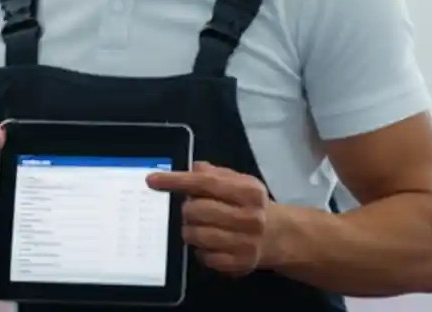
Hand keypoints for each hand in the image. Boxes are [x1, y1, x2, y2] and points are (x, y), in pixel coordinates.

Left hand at [146, 161, 270, 276]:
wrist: (279, 235)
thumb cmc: (252, 204)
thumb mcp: (239, 182)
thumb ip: (214, 174)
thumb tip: (191, 168)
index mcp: (248, 192)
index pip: (205, 183)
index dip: (176, 181)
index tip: (152, 180)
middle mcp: (250, 217)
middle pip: (196, 210)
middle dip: (187, 209)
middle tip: (192, 209)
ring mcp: (245, 243)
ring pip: (196, 235)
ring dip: (190, 229)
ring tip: (199, 225)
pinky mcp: (239, 264)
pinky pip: (203, 256)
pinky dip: (200, 249)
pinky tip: (210, 243)